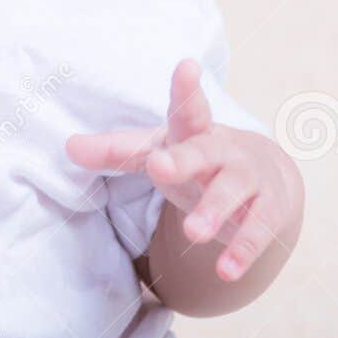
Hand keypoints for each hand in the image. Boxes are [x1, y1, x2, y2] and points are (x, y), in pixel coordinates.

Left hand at [66, 58, 299, 282]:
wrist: (266, 175)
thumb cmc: (198, 159)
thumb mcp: (160, 151)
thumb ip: (116, 151)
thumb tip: (68, 146)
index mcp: (192, 133)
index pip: (186, 109)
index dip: (185, 90)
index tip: (186, 66)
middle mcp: (222, 151)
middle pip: (202, 153)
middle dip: (183, 160)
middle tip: (160, 167)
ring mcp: (248, 179)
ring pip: (232, 192)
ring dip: (213, 212)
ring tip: (194, 235)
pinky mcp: (269, 209)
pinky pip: (258, 230)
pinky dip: (243, 251)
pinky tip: (227, 271)